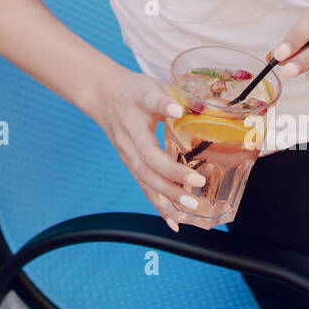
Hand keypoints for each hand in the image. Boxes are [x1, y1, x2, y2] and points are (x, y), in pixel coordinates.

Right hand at [88, 67, 211, 231]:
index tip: (176, 109)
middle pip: (147, 156)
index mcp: (137, 104)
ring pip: (145, 177)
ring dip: (167, 194)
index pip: (150, 103)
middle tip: (197, 181)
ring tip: (190, 205)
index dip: (164, 106)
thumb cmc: (133, 91)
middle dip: (172, 172)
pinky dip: (159, 206)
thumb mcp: (153, 85)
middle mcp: (129, 132)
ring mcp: (127, 151)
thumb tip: (205, 108)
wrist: (103, 96)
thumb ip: (177, 96)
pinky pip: (145, 187)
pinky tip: (174, 222)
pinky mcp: (130, 164)